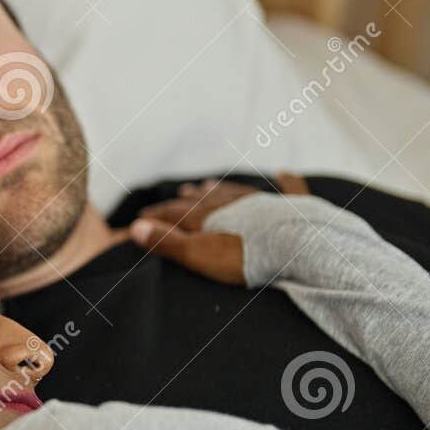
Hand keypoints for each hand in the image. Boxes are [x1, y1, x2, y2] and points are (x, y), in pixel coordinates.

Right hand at [128, 174, 307, 284]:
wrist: (295, 247)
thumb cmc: (245, 255)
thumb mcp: (199, 255)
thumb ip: (168, 242)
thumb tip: (134, 228)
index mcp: (208, 215)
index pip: (176, 212)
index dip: (158, 215)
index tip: (143, 216)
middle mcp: (233, 203)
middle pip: (205, 199)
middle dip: (188, 199)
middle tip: (178, 196)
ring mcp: (264, 203)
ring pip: (237, 192)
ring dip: (221, 190)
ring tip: (209, 186)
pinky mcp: (294, 208)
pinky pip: (290, 189)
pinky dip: (287, 181)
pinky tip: (286, 173)